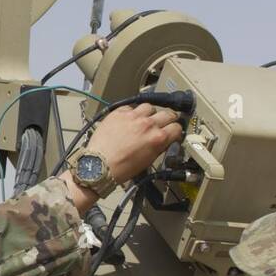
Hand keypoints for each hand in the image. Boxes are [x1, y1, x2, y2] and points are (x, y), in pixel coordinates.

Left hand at [60, 103, 183, 216]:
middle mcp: (147, 124)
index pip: (177, 127)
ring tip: (145, 119)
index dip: (176, 131)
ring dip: (150, 113)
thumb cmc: (120, 169)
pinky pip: (131, 107)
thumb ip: (158, 147)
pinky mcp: (119, 113)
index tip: (173, 132)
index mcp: (158, 138)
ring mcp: (133, 116)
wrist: (99, 166)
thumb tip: (163, 141)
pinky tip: (129, 119)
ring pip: (149, 106)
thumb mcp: (147, 162)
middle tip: (164, 123)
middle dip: (168, 119)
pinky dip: (132, 112)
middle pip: (167, 113)